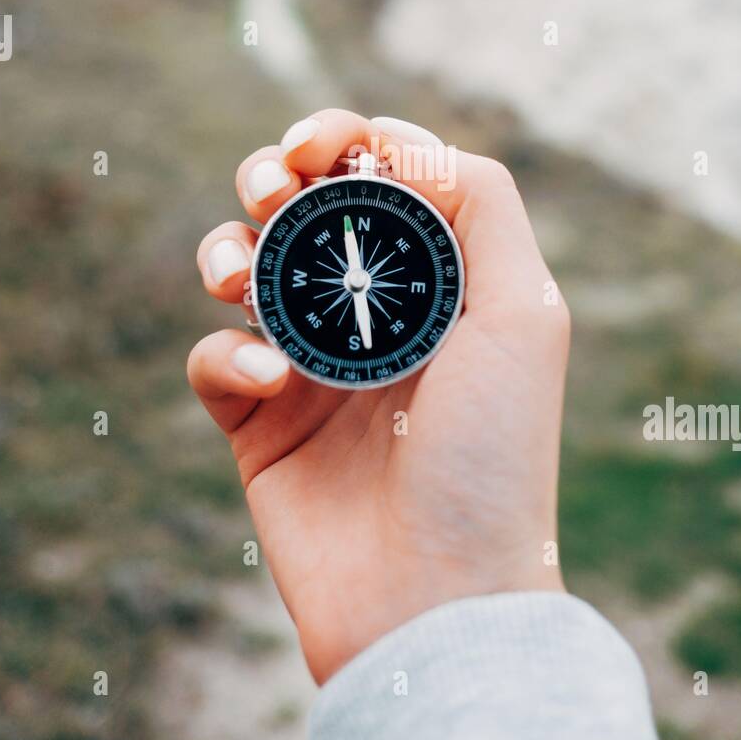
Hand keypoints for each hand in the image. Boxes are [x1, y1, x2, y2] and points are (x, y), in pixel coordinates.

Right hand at [188, 110, 570, 683]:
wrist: (436, 598)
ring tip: (238, 274)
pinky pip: (215, 357)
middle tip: (272, 188)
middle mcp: (373, 315)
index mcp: (439, 283)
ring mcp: (313, 368)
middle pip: (301, 211)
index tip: (316, 143)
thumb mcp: (525, 316)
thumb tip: (403, 144)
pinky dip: (226, 352)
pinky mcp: (259, 424)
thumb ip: (483, 206)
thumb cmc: (492, 456)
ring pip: (242, 270)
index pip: (381, 181)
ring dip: (228, 248)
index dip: (344, 141)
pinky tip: (267, 378)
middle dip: (273, 178)